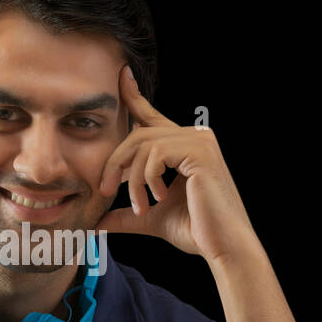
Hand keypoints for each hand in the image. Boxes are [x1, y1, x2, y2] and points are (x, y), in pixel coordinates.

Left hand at [95, 63, 259, 264]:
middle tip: (105, 190)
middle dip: (116, 161)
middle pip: (138, 133)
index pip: (152, 117)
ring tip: (140, 205)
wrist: (223, 246)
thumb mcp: (151, 218)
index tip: (120, 76)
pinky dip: (147, 178)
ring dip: (132, 178)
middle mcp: (195, 136)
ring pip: (143, 144)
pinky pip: (155, 153)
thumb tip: (98, 221)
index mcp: (186, 146)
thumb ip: (126, 214)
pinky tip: (157, 198)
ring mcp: (199, 141)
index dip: (134, 96)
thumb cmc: (196, 231)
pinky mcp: (199, 151)